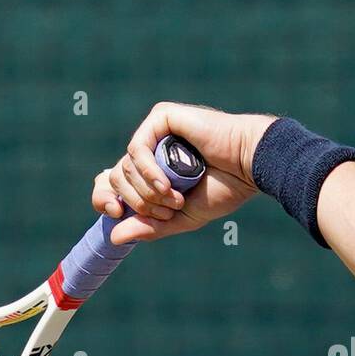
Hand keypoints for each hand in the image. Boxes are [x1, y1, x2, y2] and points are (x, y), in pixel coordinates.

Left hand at [92, 101, 277, 244]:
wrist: (249, 166)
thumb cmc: (225, 189)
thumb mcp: (183, 217)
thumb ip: (151, 226)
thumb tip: (114, 237)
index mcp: (152, 170)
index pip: (111, 182)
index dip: (105, 199)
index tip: (116, 213)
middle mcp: (150, 148)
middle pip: (116, 178)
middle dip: (138, 203)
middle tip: (169, 209)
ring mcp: (155, 131)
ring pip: (125, 166)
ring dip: (148, 192)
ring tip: (176, 199)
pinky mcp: (161, 118)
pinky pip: (136, 149)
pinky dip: (148, 172)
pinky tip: (167, 185)